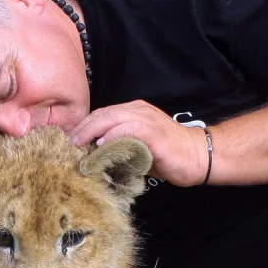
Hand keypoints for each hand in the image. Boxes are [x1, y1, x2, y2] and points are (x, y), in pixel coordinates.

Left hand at [69, 100, 209, 186]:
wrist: (198, 156)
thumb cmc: (167, 155)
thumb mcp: (138, 146)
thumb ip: (118, 145)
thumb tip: (94, 155)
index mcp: (134, 111)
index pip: (102, 114)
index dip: (84, 126)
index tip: (70, 140)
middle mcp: (138, 111)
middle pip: (102, 113)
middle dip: (83, 128)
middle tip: (70, 143)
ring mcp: (147, 120)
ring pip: (111, 118)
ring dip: (92, 131)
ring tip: (80, 146)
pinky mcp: (154, 133)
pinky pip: (128, 130)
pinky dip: (113, 137)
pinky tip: (103, 146)